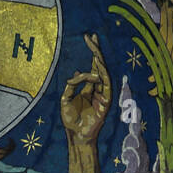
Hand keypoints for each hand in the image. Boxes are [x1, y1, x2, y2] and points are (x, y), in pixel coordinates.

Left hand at [61, 33, 110, 147]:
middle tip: (92, 37)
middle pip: (99, 67)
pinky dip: (102, 74)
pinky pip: (105, 84)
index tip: (89, 38)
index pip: (92, 67)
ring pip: (103, 73)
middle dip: (96, 51)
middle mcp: (97, 89)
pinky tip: (97, 64)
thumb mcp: (66, 100)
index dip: (92, 53)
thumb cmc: (70, 120)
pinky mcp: (106, 101)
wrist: (76, 135)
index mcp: (88, 88)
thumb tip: (76, 73)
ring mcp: (103, 95)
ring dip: (98, 61)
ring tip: (94, 49)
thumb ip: (71, 87)